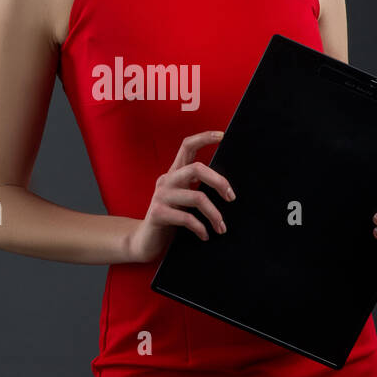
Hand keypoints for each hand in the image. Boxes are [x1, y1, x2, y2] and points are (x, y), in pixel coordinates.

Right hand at [126, 130, 235, 264]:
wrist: (145, 241)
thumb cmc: (170, 220)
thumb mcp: (183, 200)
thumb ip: (195, 190)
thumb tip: (227, 190)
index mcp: (174, 173)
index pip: (187, 146)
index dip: (204, 137)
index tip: (222, 135)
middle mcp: (166, 180)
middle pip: (196, 168)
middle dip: (218, 181)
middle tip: (231, 197)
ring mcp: (161, 196)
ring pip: (197, 198)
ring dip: (214, 214)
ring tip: (221, 227)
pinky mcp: (158, 214)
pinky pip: (187, 218)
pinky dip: (201, 228)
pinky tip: (205, 235)